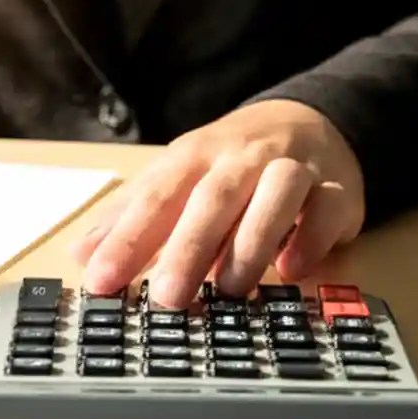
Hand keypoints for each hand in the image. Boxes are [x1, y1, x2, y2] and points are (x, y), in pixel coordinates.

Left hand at [70, 100, 364, 307]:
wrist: (310, 122)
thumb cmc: (230, 164)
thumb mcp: (176, 180)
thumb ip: (131, 218)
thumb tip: (81, 254)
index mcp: (193, 158)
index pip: (154, 197)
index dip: (125, 240)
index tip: (100, 282)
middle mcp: (241, 159)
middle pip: (213, 197)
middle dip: (188, 248)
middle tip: (166, 297)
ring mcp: (292, 170)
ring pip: (275, 194)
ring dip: (251, 242)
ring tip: (230, 290)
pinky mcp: (336, 190)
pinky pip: (326, 209)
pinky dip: (311, 239)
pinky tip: (293, 269)